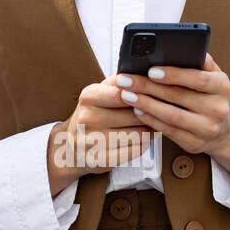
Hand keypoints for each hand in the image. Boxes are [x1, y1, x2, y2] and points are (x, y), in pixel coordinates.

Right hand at [47, 73, 154, 194]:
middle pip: (135, 114)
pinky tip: (141, 140)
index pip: (123, 93)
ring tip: (148, 127)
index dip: (143, 94)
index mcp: (88, 96)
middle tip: (157, 113)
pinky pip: (135, 151)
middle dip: (150, 114)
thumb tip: (142, 69)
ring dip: (149, 131)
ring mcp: (91, 140)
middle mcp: (86, 117)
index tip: (155, 95)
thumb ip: (119, 82)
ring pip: (139, 133)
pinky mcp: (100, 160)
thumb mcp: (99, 94)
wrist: (72, 149)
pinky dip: (143, 145)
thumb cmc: (93, 117)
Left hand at [117, 53, 229, 158]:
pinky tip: (137, 110)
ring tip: (126, 95)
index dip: (173, 74)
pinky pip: (168, 130)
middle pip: (178, 96)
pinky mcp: (195, 143)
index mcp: (222, 86)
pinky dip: (150, 120)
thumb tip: (183, 47)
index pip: (198, 78)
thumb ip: (199, 62)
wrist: (225, 130)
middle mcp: (218, 109)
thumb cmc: (211, 96)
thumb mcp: (212, 76)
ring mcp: (207, 128)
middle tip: (126, 80)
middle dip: (147, 87)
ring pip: (171, 115)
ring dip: (145, 104)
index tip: (151, 70)